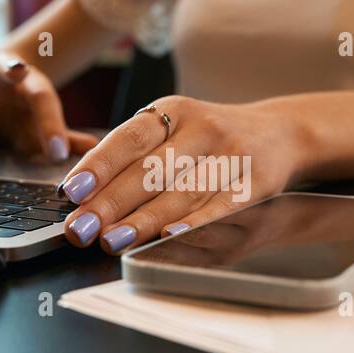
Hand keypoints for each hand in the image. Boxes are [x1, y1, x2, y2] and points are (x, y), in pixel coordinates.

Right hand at [0, 49, 97, 159]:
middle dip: (12, 68)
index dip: (51, 126)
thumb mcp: (40, 128)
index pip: (44, 103)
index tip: (56, 151)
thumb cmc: (22, 116)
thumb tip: (94, 148)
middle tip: (18, 71)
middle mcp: (5, 79)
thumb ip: (63, 137)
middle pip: (9, 68)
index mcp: (32, 88)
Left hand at [58, 95, 304, 253]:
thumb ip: (134, 156)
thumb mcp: (175, 130)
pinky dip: (194, 223)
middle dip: (110, 203)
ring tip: (112, 241)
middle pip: (150, 170)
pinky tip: (169, 235)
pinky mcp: (255, 182)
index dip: (99, 166)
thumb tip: (82, 194)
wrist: (281, 135)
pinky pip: (220, 206)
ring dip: (143, 220)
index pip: (129, 138)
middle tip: (82, 229)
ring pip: (181, 192)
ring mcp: (231, 155)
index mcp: (175, 111)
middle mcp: (202, 128)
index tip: (72, 192)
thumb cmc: (211, 141)